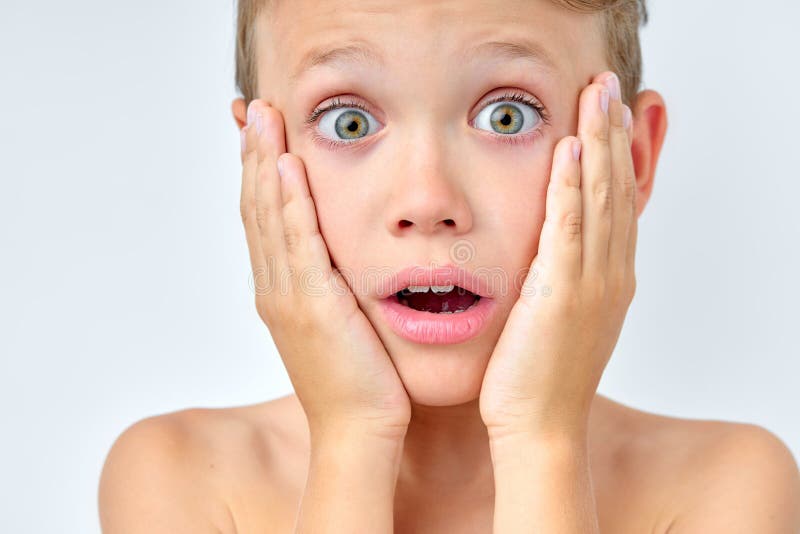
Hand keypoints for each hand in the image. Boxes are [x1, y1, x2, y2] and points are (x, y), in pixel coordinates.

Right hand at [239, 100, 410, 441]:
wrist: (359, 429)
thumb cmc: (358, 381)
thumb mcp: (338, 323)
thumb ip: (330, 286)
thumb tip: (338, 258)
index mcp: (281, 289)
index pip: (264, 218)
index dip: (258, 172)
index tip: (258, 133)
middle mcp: (276, 287)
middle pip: (257, 207)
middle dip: (254, 155)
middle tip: (252, 108)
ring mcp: (289, 295)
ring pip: (269, 217)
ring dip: (265, 164)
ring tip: (263, 118)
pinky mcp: (314, 305)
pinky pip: (299, 243)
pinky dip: (291, 202)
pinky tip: (290, 167)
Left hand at [479, 71, 636, 439]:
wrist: (539, 428)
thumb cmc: (540, 378)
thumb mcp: (560, 320)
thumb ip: (562, 280)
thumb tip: (551, 254)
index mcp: (610, 280)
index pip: (618, 204)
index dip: (616, 155)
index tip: (609, 115)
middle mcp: (611, 275)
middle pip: (617, 190)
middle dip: (614, 134)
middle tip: (608, 86)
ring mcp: (591, 284)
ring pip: (600, 200)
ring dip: (599, 144)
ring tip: (596, 96)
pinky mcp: (562, 294)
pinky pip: (569, 228)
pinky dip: (571, 186)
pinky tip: (570, 149)